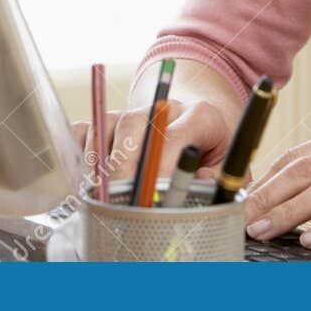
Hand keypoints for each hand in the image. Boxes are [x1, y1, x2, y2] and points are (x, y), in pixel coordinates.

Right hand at [72, 97, 234, 186]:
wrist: (198, 133)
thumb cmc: (213, 159)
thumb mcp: (230, 170)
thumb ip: (221, 178)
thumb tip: (198, 180)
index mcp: (200, 116)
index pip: (172, 135)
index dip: (158, 167)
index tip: (152, 198)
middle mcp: (163, 108)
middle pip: (132, 124)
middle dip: (122, 167)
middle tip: (118, 203)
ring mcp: (133, 110)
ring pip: (105, 127)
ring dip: (98, 165)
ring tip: (102, 199)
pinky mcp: (109, 119)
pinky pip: (84, 130)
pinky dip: (80, 156)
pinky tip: (87, 184)